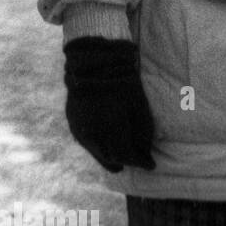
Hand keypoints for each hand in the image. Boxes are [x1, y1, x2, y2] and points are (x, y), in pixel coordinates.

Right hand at [64, 37, 155, 172]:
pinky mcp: (72, 124)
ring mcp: (79, 130)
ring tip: (122, 162)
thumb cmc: (122, 80)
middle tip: (139, 163)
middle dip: (126, 161)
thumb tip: (146, 151)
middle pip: (111, 158)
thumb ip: (143, 131)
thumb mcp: (138, 104)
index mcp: (110, 130)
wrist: (92, 61)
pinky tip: (106, 147)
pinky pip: (87, 143)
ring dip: (110, 157)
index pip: (127, 156)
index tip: (152, 164)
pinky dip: (99, 148)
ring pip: (97, 152)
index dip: (141, 161)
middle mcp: (92, 134)